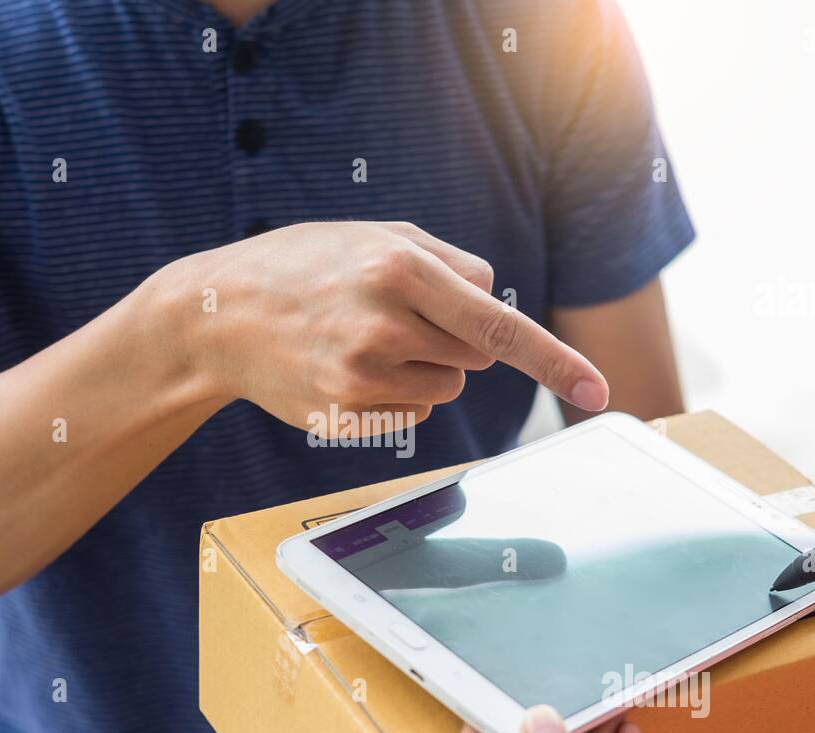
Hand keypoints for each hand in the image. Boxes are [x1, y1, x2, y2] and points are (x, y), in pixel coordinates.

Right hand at [156, 221, 609, 432]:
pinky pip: (413, 414)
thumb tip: (496, 306)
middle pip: (478, 354)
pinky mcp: (346, 414)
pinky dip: (397, 394)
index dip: (552, 359)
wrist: (216, 316)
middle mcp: (384, 325)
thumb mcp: (374, 235)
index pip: (496, 323)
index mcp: (398, 268)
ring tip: (365, 339)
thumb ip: (447, 263)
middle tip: (398, 313)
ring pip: (448, 387)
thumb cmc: (302, 264)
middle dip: (456, 335)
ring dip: (427, 367)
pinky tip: (348, 367)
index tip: (598, 391)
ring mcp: (363, 376)